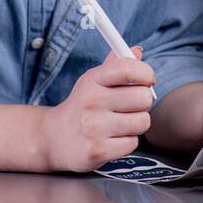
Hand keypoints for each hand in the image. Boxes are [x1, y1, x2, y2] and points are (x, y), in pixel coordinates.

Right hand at [40, 46, 154, 172]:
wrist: (54, 138)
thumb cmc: (82, 105)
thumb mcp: (93, 81)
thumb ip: (116, 65)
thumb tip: (137, 51)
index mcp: (92, 79)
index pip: (127, 68)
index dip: (146, 73)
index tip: (148, 80)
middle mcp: (92, 101)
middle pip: (143, 97)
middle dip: (143, 102)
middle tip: (132, 106)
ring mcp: (94, 127)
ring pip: (142, 121)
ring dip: (136, 123)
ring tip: (121, 123)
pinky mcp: (98, 150)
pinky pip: (133, 142)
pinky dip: (127, 141)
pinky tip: (113, 138)